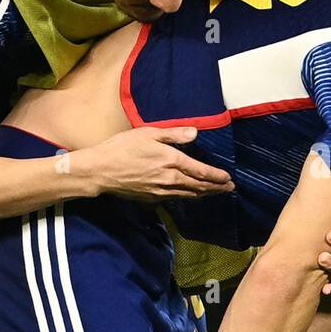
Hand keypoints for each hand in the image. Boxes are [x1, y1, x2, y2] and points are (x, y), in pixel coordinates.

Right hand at [78, 125, 233, 201]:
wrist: (101, 171)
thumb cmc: (122, 148)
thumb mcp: (148, 133)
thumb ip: (174, 134)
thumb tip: (195, 133)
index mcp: (171, 161)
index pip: (201, 171)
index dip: (217, 176)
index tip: (228, 178)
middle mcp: (170, 179)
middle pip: (199, 186)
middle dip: (217, 188)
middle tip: (229, 188)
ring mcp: (161, 191)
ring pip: (189, 195)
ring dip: (205, 194)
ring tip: (216, 193)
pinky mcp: (152, 198)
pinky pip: (176, 199)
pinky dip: (189, 197)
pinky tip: (191, 196)